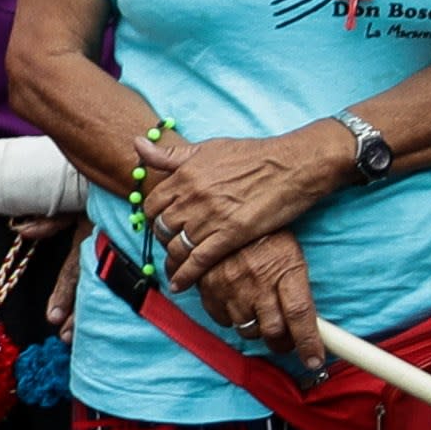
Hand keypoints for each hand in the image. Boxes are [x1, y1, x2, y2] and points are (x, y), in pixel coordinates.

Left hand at [138, 127, 339, 279]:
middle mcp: (193, 196)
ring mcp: (211, 217)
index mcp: (185, 175)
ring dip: (173, 260)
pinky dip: (185, 275)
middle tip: (171, 244)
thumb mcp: (208, 148)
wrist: (293, 165)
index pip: (152, 204)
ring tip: (174, 267)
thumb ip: (171, 154)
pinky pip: (198, 261)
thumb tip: (137, 144)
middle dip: (164, 238)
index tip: (161, 223)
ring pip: (177, 246)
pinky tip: (179, 285)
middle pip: (162, 227)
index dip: (153, 217)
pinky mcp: (231, 234)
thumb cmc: (253, 154)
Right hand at [191, 229, 326, 367]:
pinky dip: (233, 319)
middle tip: (287, 340)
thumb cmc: (267, 237)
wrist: (225, 215)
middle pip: (273, 330)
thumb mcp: (292, 256)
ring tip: (261, 316)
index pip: (300, 316)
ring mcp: (232, 287)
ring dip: (257, 329)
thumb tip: (310, 324)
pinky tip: (239, 306)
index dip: (308, 343)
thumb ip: (298, 289)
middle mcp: (259, 283)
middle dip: (282, 342)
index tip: (314, 361)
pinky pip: (223, 320)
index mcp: (286, 271)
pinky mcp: (210, 289)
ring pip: (248, 329)